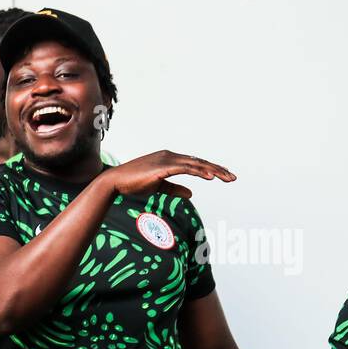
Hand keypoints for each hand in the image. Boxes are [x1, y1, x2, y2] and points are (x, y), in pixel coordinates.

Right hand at [102, 150, 234, 200]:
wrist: (114, 182)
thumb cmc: (132, 184)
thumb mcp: (158, 187)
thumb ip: (175, 189)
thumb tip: (192, 193)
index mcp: (169, 158)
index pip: (195, 163)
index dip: (210, 169)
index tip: (223, 176)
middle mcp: (170, 155)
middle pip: (199, 162)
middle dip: (217, 169)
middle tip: (232, 178)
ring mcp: (167, 159)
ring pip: (196, 164)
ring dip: (213, 171)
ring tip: (227, 178)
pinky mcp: (164, 166)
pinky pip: (187, 168)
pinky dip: (200, 172)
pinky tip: (212, 178)